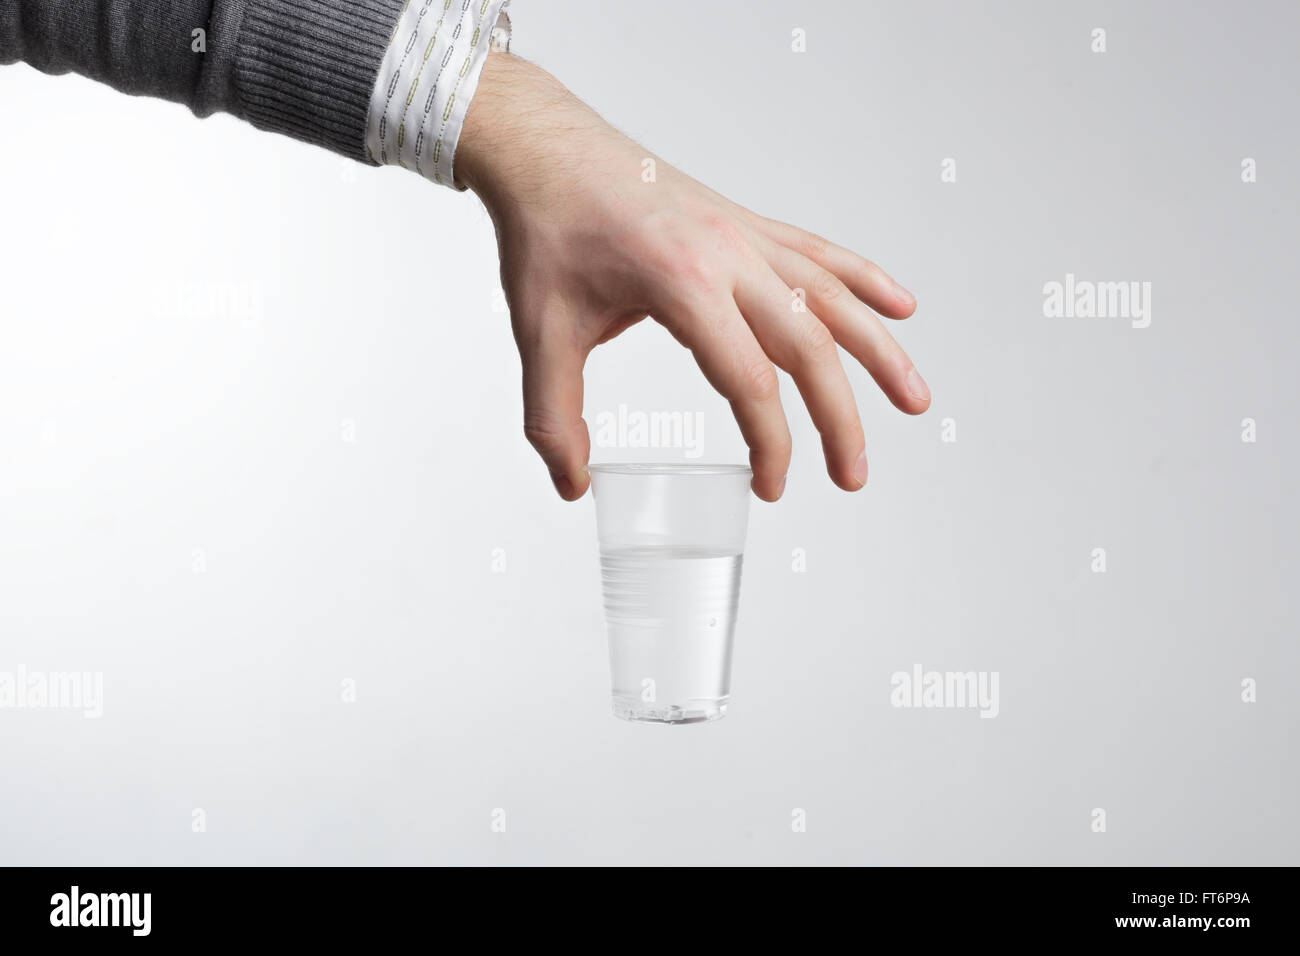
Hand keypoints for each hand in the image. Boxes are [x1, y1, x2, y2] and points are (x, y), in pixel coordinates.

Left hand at [457, 53, 929, 501]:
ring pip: (831, 297)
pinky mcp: (744, 221)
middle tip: (852, 477)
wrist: (546, 148)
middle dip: (839, 419)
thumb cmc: (545, 232)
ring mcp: (743, 233)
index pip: (749, 381)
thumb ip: (553, 419)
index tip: (771, 487)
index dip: (770, 444)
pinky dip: (863, 280)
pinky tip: (900, 307)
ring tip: (915, 400)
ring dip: (879, 352)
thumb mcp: (540, 333)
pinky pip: (819, 253)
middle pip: (809, 346)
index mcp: (681, 283)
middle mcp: (728, 253)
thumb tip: (572, 486)